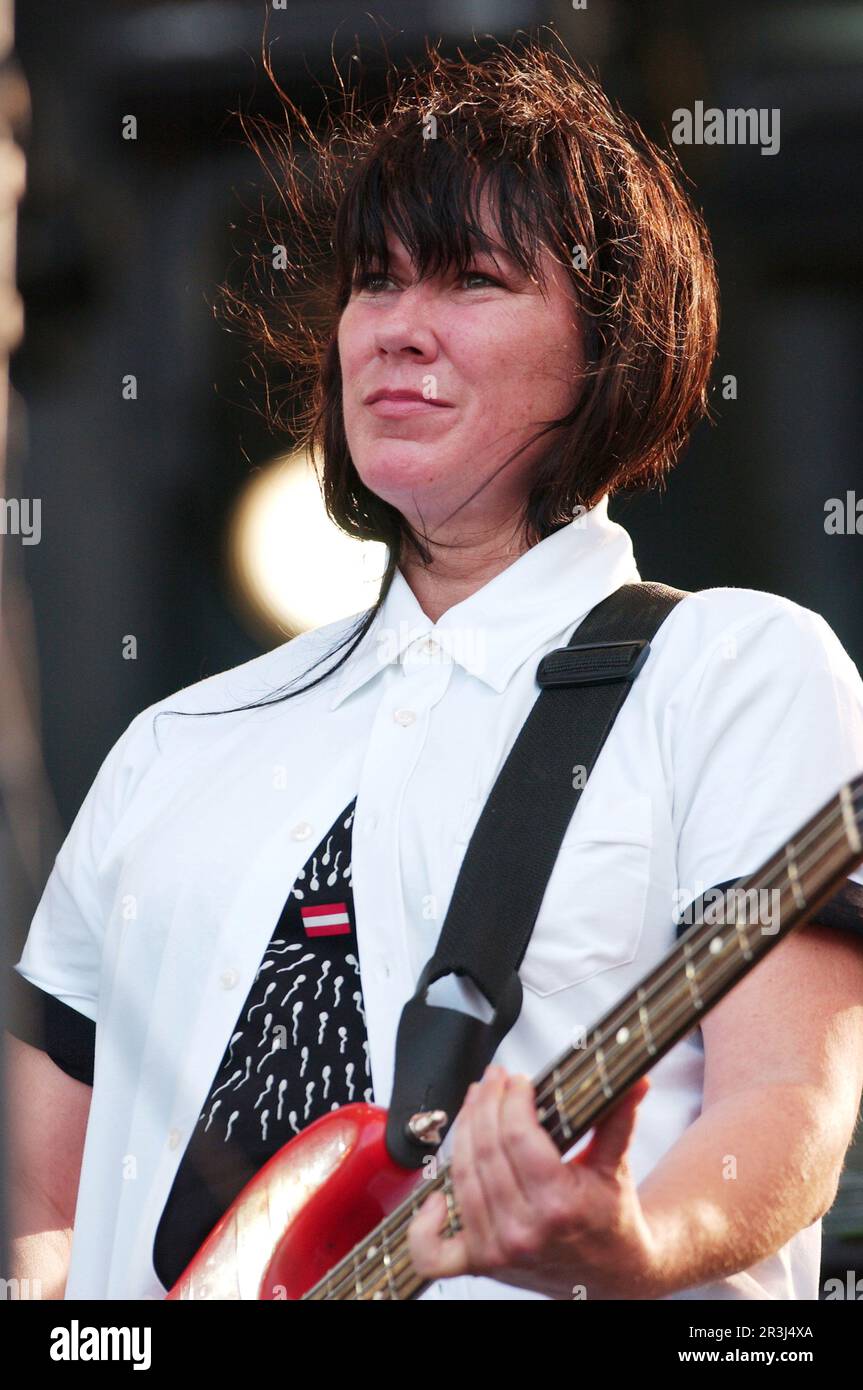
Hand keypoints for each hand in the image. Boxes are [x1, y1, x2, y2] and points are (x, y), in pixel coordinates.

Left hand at [406, 1063, 659, 1298]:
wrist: (615, 1275)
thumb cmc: (611, 1218)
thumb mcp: (616, 1166)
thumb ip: (619, 1118)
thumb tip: (636, 1079)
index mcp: (560, 1206)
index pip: (518, 1137)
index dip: (512, 1100)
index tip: (518, 1080)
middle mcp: (524, 1231)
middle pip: (485, 1150)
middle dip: (486, 1104)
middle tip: (493, 1079)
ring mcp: (498, 1250)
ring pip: (461, 1177)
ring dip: (462, 1132)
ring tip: (475, 1105)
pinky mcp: (481, 1264)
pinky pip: (433, 1251)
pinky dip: (424, 1223)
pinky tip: (434, 1192)